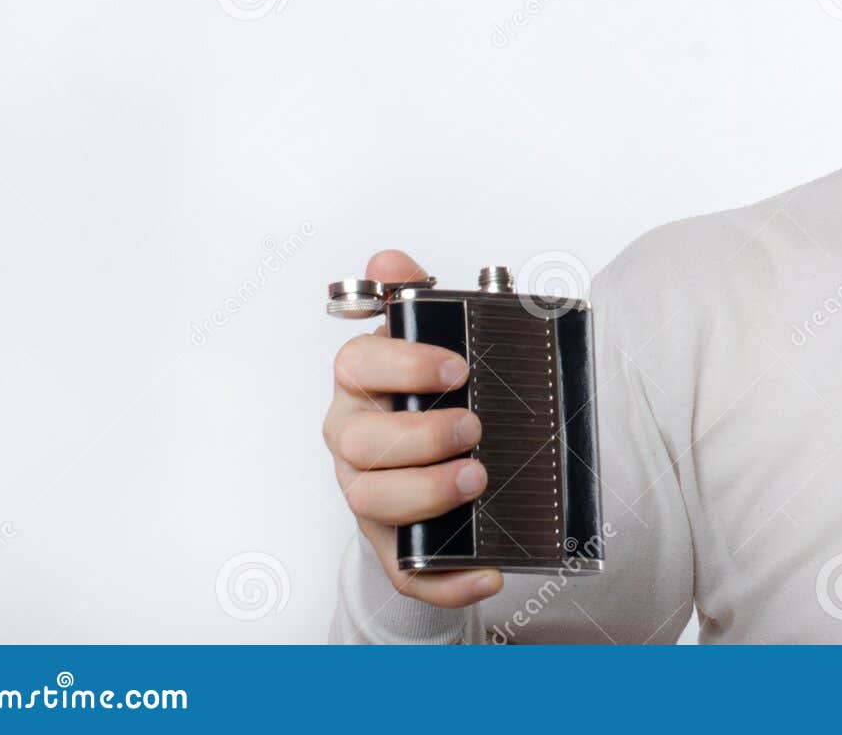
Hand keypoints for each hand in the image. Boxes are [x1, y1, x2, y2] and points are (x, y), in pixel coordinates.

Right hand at [322, 249, 502, 608]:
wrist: (441, 454)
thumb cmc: (430, 393)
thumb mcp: (424, 341)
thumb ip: (410, 298)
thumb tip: (388, 260)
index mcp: (360, 385)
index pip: (355, 365)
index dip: (402, 364)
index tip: (455, 366)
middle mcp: (352, 440)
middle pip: (359, 442)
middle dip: (419, 435)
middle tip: (474, 428)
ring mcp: (367, 493)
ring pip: (373, 502)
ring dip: (426, 493)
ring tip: (477, 479)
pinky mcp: (391, 541)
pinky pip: (406, 572)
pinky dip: (447, 581)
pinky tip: (489, 572)